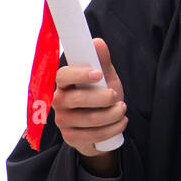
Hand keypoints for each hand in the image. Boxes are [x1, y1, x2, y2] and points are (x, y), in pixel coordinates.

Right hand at [53, 37, 127, 159]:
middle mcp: (59, 101)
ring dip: (113, 114)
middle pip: (77, 99)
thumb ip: (102, 61)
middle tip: (115, 96)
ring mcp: (63, 120)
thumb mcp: (106, 78)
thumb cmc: (102, 96)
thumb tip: (97, 42)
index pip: (63, 75)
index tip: (99, 74)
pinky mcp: (71, 137)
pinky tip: (121, 122)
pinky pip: (94, 135)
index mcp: (65, 83)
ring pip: (89, 119)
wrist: (104, 125)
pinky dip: (113, 128)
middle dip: (103, 98)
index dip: (80, 74)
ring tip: (122, 109)